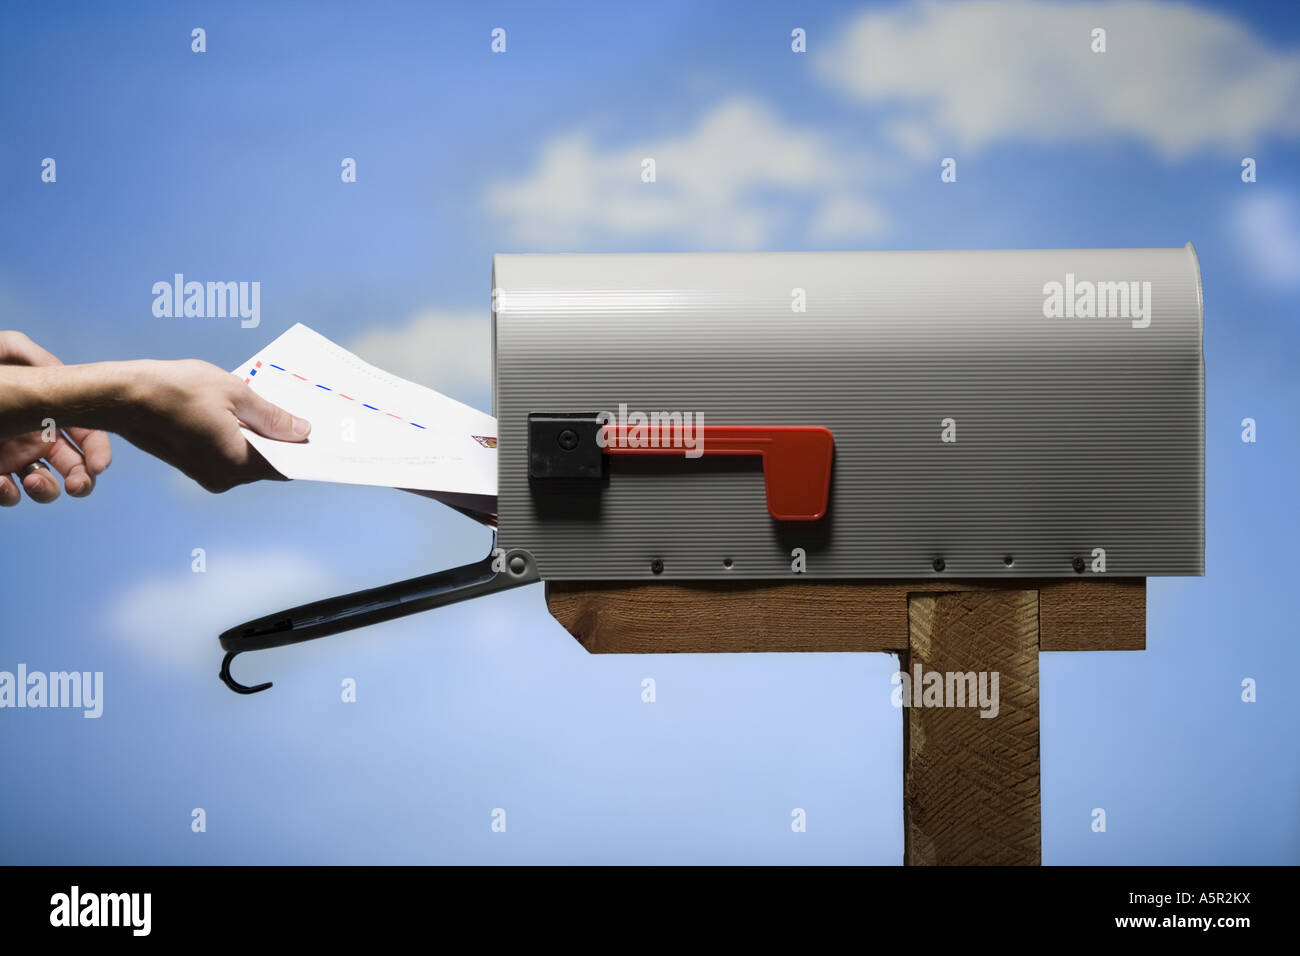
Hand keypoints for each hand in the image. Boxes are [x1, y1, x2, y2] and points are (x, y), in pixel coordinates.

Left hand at [0, 331, 112, 506]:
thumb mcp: (3, 350)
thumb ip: (34, 356)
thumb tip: (65, 379)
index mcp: (44, 412)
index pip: (86, 435)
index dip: (99, 451)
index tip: (98, 465)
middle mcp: (32, 439)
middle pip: (74, 468)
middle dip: (82, 480)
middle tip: (77, 485)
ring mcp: (9, 460)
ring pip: (44, 487)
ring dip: (47, 490)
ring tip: (33, 481)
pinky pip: (5, 493)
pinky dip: (7, 493)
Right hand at [115, 359, 310, 492]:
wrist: (123, 397)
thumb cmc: (177, 389)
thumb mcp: (235, 393)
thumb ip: (273, 417)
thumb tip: (303, 432)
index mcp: (237, 463)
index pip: (286, 466)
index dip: (305, 451)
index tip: (322, 436)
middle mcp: (224, 478)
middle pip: (269, 464)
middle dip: (285, 442)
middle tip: (302, 415)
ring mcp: (207, 475)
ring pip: (249, 460)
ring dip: (262, 439)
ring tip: (274, 410)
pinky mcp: (195, 467)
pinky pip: (230, 457)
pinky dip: (242, 440)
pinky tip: (246, 416)